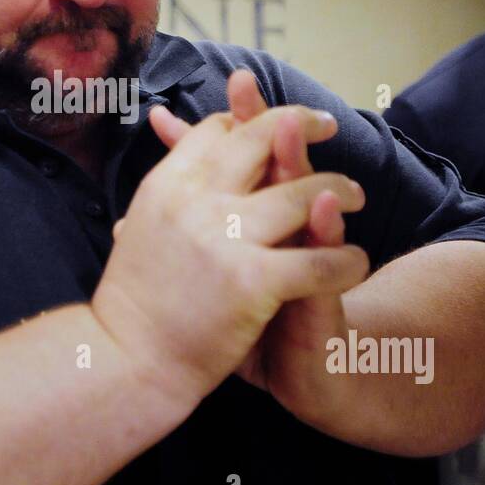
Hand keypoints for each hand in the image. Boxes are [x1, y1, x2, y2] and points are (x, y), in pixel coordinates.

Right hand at [91, 97, 368, 409]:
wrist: (128, 364)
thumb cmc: (135, 302)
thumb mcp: (140, 225)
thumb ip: (167, 182)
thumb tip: (163, 128)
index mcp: (166, 184)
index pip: (217, 130)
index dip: (251, 121)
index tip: (278, 125)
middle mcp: (194, 201)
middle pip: (260, 139)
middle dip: (304, 125)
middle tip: (329, 126)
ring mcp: (224, 238)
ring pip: (302, 193)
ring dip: (338, 190)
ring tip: (355, 195)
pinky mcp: (252, 281)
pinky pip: (318, 261)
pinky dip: (345, 261)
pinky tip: (356, 263)